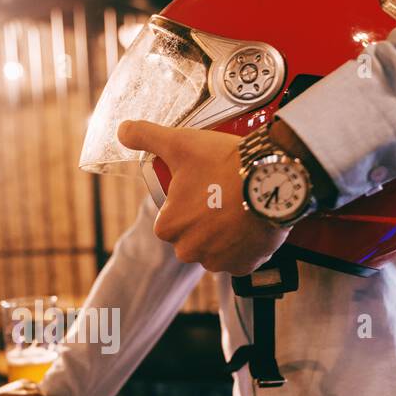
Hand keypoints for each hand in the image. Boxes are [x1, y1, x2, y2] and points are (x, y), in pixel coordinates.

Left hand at [117, 120, 286, 274]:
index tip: (202, 187)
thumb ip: (147, 136)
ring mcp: (218, 261)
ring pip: (216, 247)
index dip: (186, 202)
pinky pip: (239, 258)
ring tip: (238, 207)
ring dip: (223, 233)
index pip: (170, 218)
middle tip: (222, 194)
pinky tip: (250, 223)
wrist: (272, 176)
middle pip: (192, 235)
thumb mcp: (180, 143)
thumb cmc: (224, 163)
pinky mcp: (244, 266)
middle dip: (204, 219)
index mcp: (169, 228)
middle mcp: (189, 251)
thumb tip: (123, 130)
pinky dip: (244, 245)